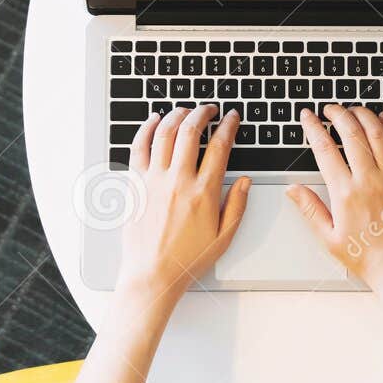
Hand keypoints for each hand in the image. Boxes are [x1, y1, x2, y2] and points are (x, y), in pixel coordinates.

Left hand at [119, 105, 251, 298]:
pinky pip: (139, 147)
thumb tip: (245, 180)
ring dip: (177, 115)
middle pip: (191, 132)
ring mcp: (154, 181)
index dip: (228, 126)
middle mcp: (178, 182)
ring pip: (165, 133)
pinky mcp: (136, 184)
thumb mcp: (224, 237)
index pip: (219, 147)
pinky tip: (154, 120)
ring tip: (185, 110)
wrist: (152, 274)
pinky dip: (146, 129)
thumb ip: (237, 205)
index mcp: (203, 193)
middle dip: (203, 113)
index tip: (231, 118)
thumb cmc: (186, 259)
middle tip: (210, 108)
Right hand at [285, 105, 382, 295]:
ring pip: (377, 132)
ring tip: (353, 110)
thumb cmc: (369, 259)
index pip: (325, 148)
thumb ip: (310, 209)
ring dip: (363, 115)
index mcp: (345, 193)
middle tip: (330, 108)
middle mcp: (370, 179)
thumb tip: (293, 189)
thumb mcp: (329, 238)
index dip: (313, 127)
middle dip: (337, 114)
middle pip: (351, 132)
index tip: (308, 116)